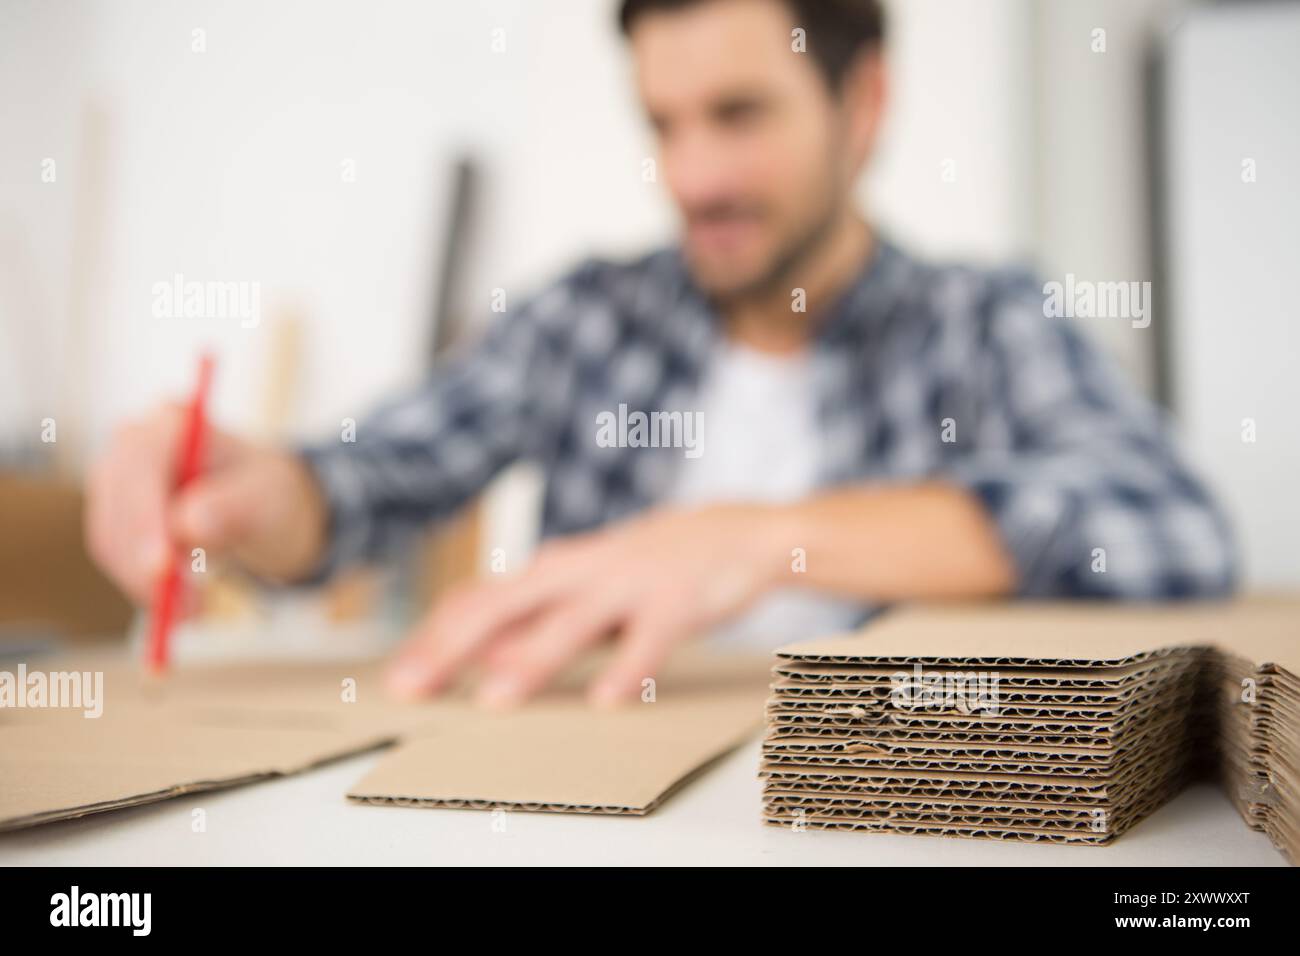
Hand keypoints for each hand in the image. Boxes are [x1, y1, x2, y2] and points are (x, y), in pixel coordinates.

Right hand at [85, 404, 329, 602]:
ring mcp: (118, 481)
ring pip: (110, 539)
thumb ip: (235, 508)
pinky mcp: (115, 515)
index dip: (145, 519)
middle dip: (146, 562)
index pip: (140, 466)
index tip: (163, 570)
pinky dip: (142, 586)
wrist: (269, 508)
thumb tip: (188, 526)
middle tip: (187, 609)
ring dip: (145, 583)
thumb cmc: (273, 495)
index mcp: (174, 424)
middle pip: (117, 505)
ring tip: (194, 611)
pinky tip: (179, 605)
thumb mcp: (270, 499)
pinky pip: (116, 556)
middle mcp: (134, 445)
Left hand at [384, 504, 789, 706]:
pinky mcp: (677, 603)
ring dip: (531, 659)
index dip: (436, 634)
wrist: (737, 533)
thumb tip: (479, 653)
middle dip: (454, 644)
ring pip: (572, 622)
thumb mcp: (586, 586)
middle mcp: (583, 571)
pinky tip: (605, 699)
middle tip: (412, 685)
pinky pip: (649, 640)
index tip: (399, 673)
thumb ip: (537, 618)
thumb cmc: (651, 566)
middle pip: (506, 604)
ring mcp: (629, 584)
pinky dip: (627, 669)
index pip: (482, 598)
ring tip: (493, 699)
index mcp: (557, 568)